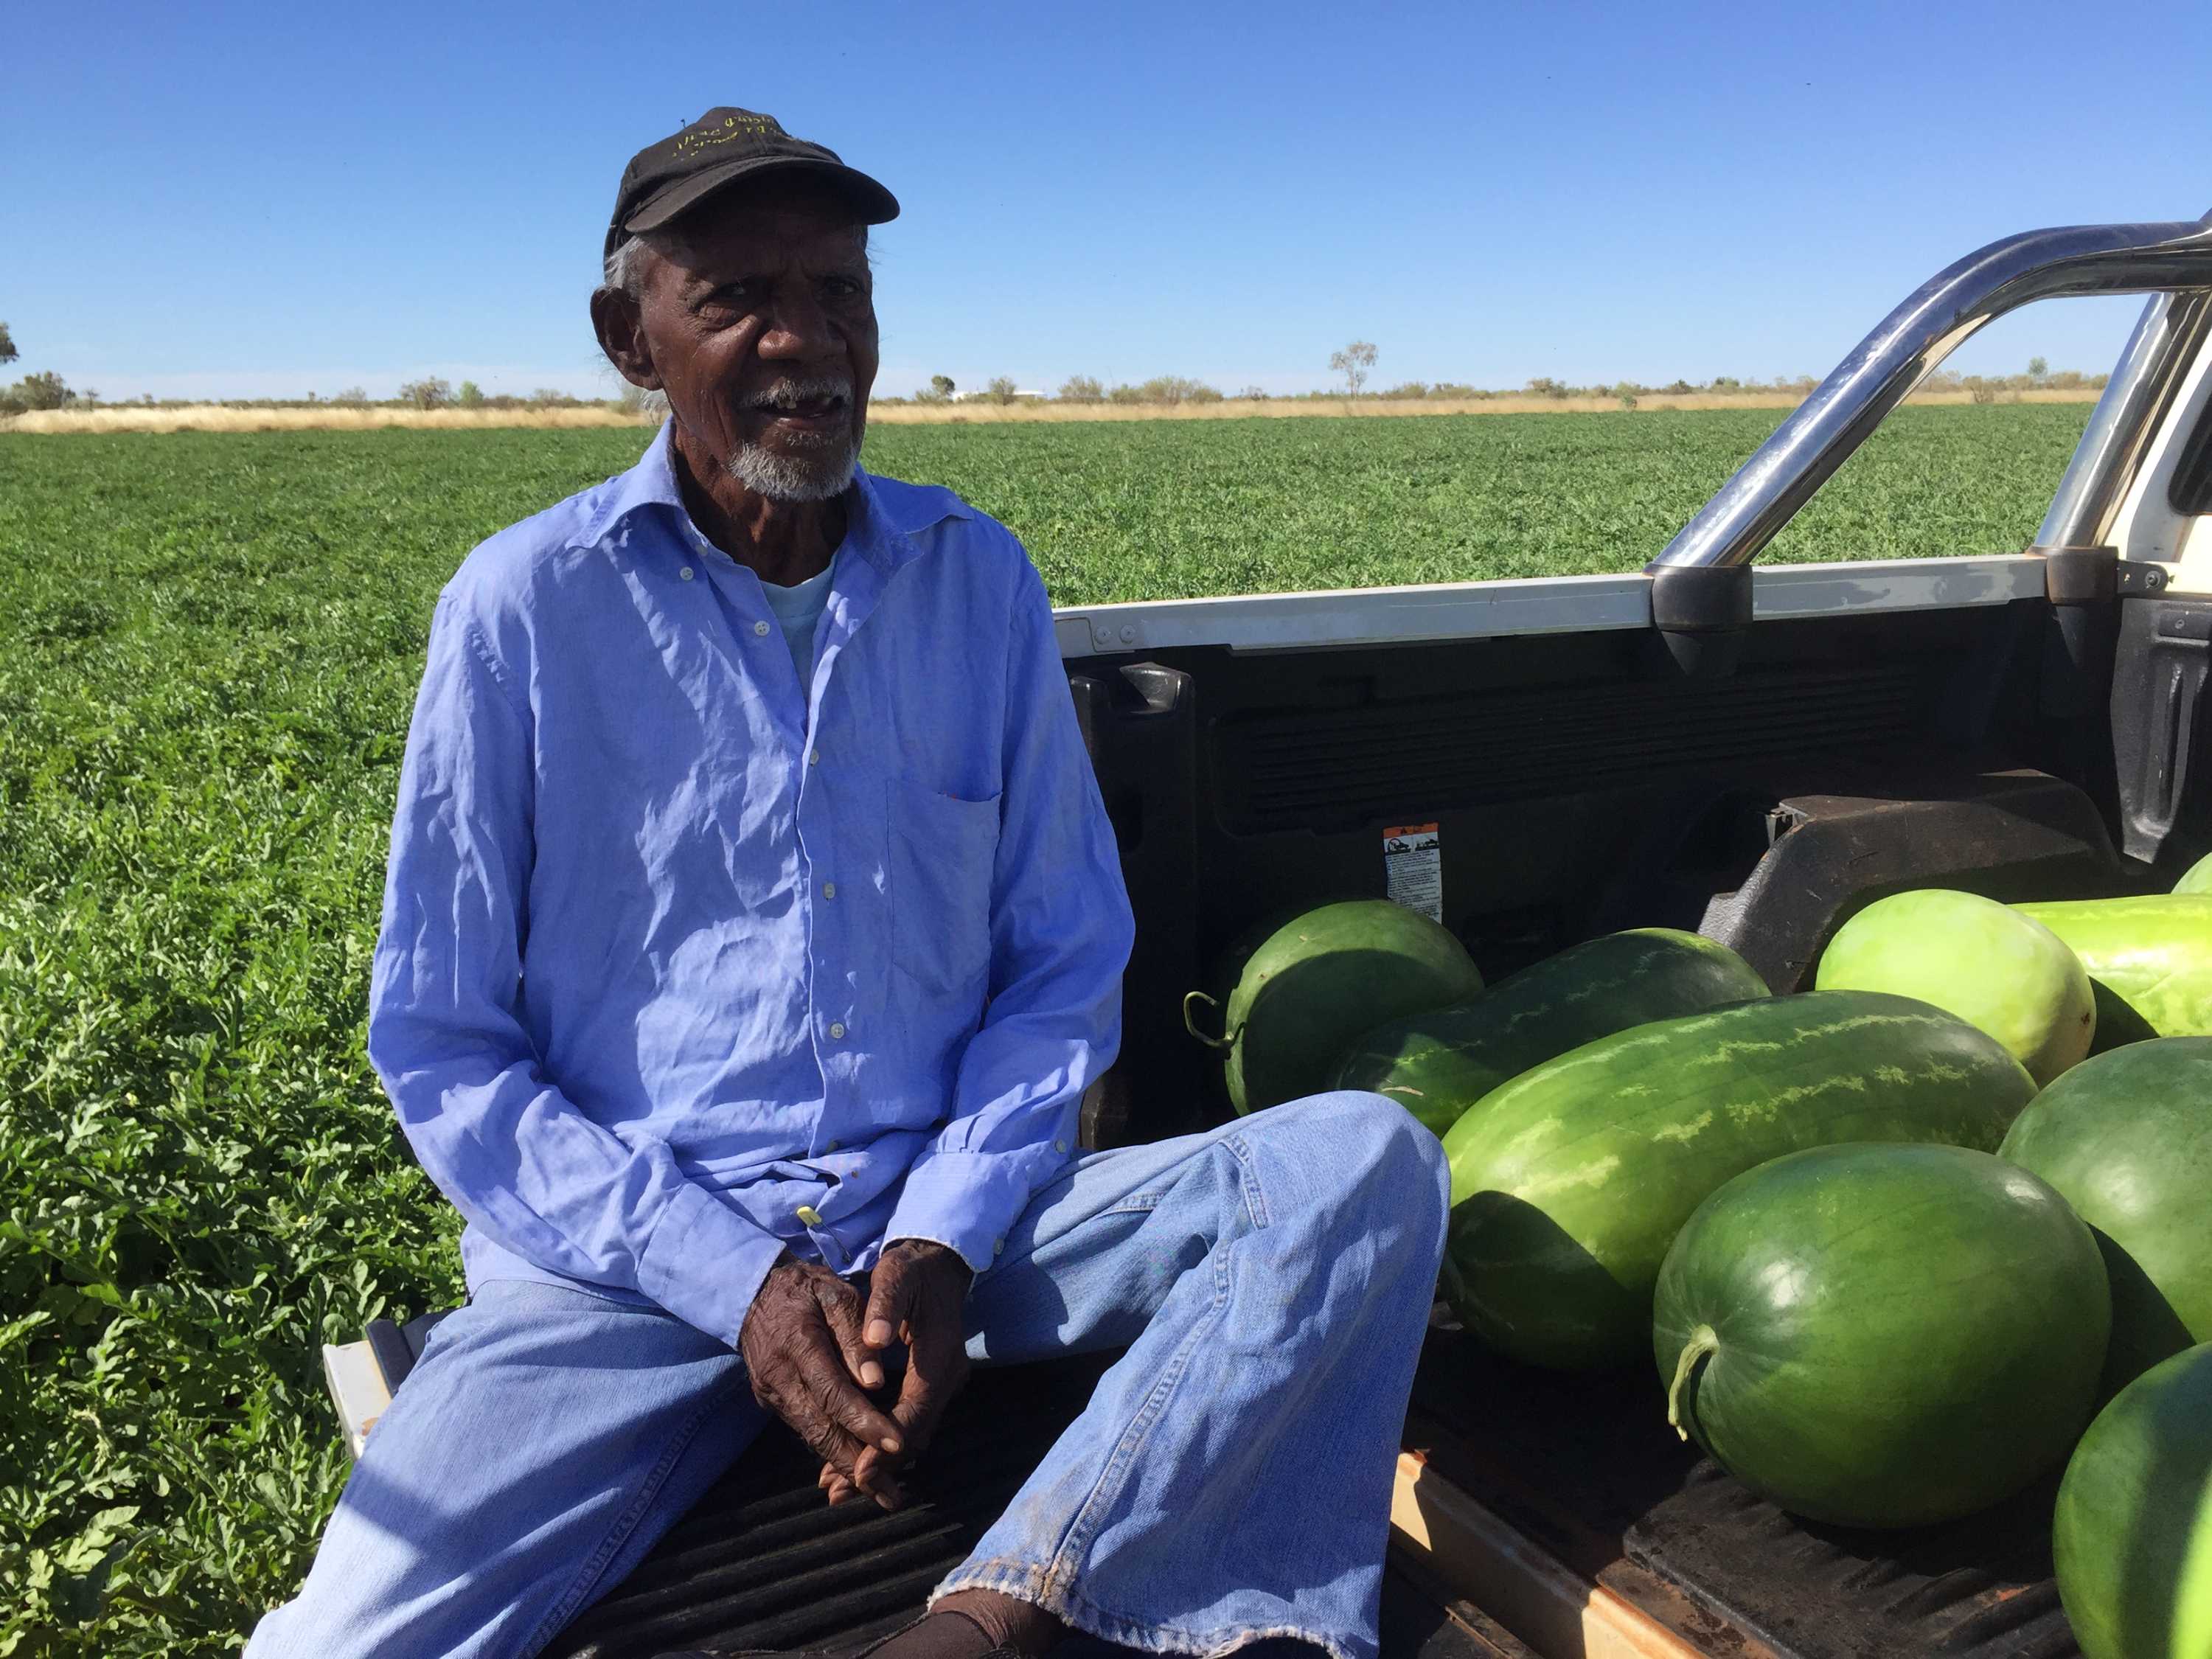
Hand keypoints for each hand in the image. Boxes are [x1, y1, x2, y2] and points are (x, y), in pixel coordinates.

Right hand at [739, 1255, 905, 1496]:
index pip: (834, 1394)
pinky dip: (828, 1450)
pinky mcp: (770, 1400)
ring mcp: (771, 1393)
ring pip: (811, 1437)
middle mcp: (779, 1378)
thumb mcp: (836, 1295)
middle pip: (820, 1430)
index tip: (896, 1444)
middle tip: (891, 1494)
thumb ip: (855, 1336)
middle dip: (856, 1465)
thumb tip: (875, 1381)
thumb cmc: (806, 1289)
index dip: (865, 1423)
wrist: (753, 1292)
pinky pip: (804, 1430)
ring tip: (879, 1492)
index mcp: (799, 1346)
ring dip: (844, 1466)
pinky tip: (853, 1467)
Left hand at [818, 1238, 973, 1508]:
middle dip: (879, 1466)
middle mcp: (947, 1378)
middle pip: (914, 1436)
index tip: (854, 1469)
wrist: (939, 1262)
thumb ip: (885, 1307)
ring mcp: (942, 1382)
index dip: (883, 1445)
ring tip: (840, 1484)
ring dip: (881, 1461)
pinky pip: (911, 1422)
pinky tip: (857, 1455)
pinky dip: (886, 1444)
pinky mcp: (932, 1384)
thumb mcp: (896, 1278)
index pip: (912, 1415)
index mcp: (938, 1358)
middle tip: (839, 1489)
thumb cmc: (911, 1270)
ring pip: (913, 1435)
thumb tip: (874, 1339)